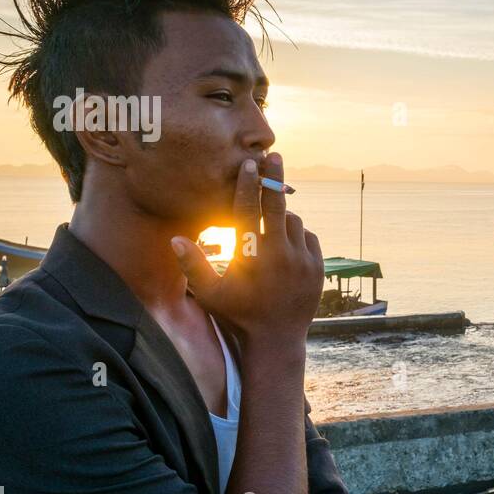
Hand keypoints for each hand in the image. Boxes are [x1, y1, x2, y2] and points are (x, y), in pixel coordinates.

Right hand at [171, 153, 323, 348]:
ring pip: (294, 222)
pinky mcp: (318, 266)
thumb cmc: (238, 313)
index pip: (249, 212)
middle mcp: (280, 256)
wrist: (277, 339)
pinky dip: (296, 236)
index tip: (249, 163)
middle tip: (274, 155)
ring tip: (269, 233)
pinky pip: (308, 237)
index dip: (248, 185)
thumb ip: (193, 265)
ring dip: (282, 219)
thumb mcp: (212, 293)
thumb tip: (176, 238)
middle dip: (275, 179)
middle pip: (279, 206)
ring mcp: (303, 261)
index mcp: (253, 258)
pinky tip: (284, 248)